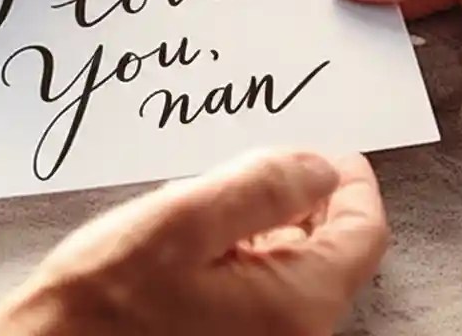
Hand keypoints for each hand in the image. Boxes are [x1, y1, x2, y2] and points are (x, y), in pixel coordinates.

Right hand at [0, 151, 387, 335]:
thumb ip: (261, 186)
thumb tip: (319, 168)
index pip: (363, 233)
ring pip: (293, 273)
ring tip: (211, 201)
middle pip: (331, 254)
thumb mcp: (180, 220)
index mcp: (296, 306)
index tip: (330, 153)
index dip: (350, 183)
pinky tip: (195, 244)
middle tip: (260, 165)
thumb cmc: (98, 307)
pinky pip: (261, 299)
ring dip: (267, 229)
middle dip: (303, 202)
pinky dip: (244, 260)